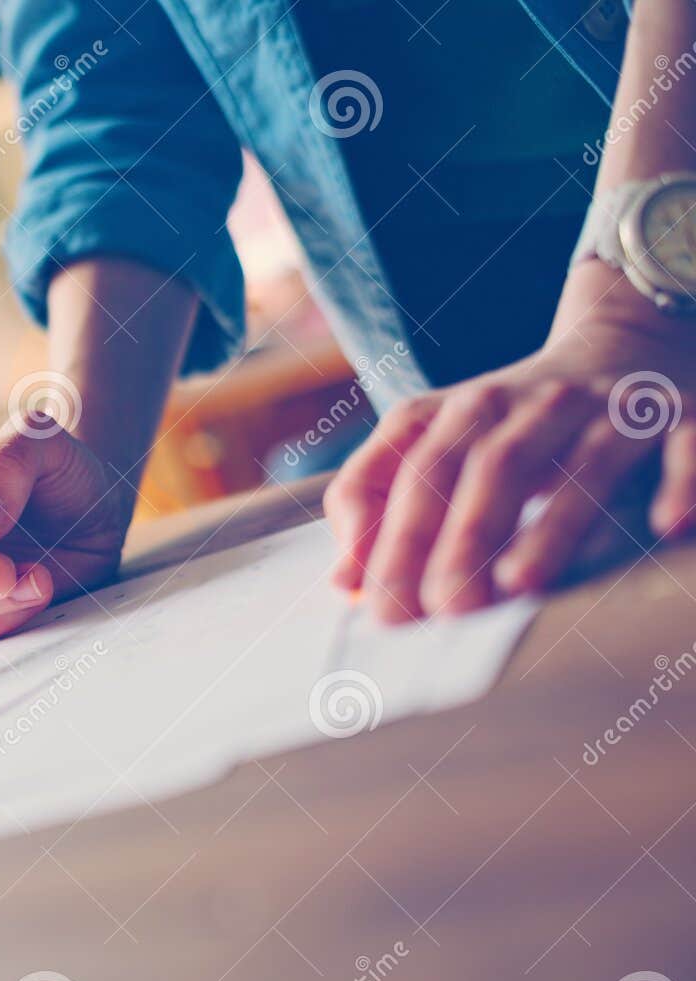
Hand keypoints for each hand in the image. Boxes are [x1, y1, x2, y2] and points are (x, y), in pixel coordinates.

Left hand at [326, 283, 695, 622]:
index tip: (371, 600)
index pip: (414, 469)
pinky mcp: (676, 415)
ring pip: (578, 463)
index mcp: (463, 411)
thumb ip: (383, 504)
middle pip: (488, 467)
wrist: (627, 341)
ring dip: (549, 526)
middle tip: (439, 613)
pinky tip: (664, 527)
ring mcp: (609, 407)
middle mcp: (531, 404)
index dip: (390, 533)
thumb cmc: (515, 425)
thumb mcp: (440, 449)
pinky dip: (678, 483)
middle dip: (458, 540)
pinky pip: (683, 447)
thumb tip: (344, 582)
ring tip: (516, 587)